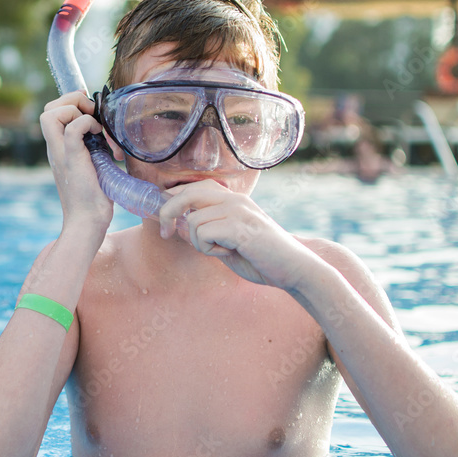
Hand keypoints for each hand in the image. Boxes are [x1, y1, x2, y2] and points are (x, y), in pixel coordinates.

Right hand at [39, 91, 113, 234]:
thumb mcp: (93, 164)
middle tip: (91, 113)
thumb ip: (93, 148)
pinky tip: (100, 137)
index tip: (91, 111)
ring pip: (51, 114)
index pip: (51, 113)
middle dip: (71, 100)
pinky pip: (73, 128)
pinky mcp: (72, 159)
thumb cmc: (94, 197)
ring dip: (76, 110)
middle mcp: (55, 148)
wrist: (87, 222)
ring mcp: (61, 153)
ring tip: (95, 125)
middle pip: (47, 109)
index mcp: (58, 148)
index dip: (69, 103)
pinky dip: (88, 124)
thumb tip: (108, 133)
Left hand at [158, 180, 315, 289]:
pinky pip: (204, 234)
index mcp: (232, 199)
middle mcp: (234, 199)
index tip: (163, 218)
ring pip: (194, 220)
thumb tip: (179, 225)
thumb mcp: (229, 240)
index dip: (173, 199)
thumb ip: (208, 230)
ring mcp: (238, 210)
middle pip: (187, 193)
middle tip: (165, 233)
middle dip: (168, 212)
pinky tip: (228, 253)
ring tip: (220, 251)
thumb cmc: (261, 257)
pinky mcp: (240, 226)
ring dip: (199, 243)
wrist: (294, 269)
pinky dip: (209, 249)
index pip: (194, 187)